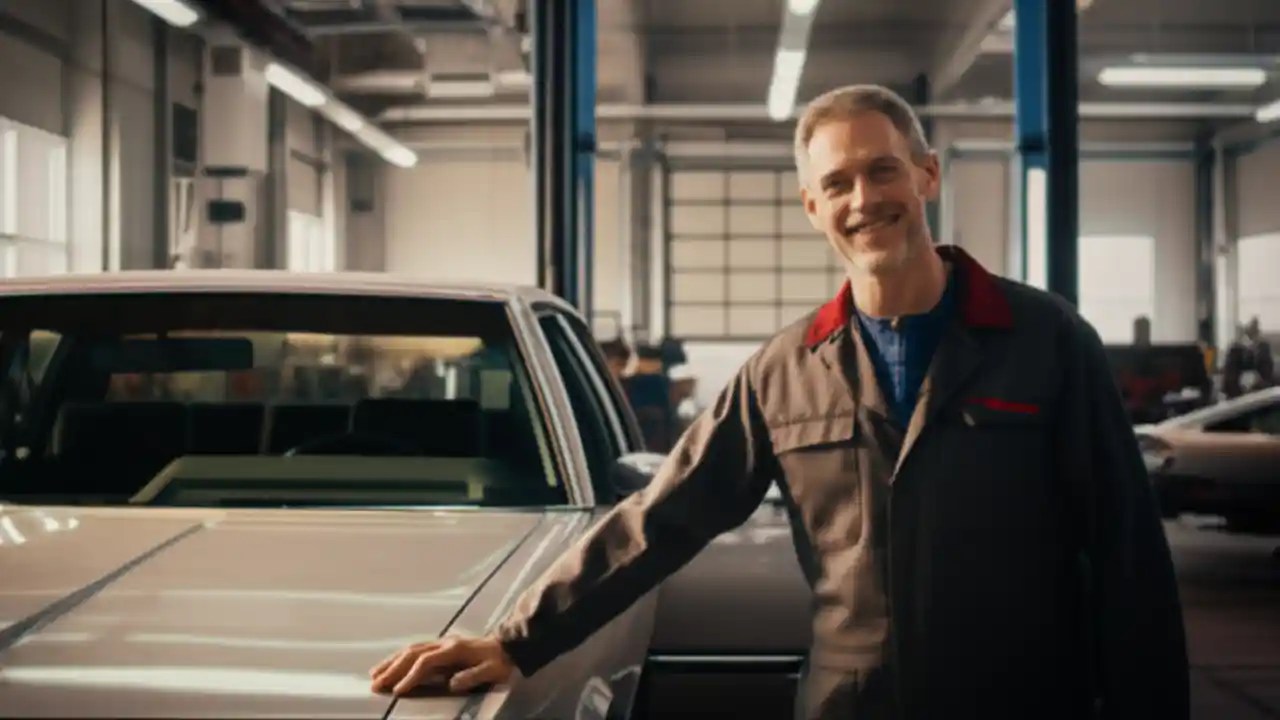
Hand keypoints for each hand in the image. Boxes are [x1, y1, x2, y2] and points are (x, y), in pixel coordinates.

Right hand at [369, 636, 515, 695]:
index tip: (398, 691)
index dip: (411, 676)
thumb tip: (452, 684)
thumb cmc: (499, 661)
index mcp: (455, 649)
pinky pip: (415, 650)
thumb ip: (472, 676)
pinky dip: (400, 657)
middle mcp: (444, 643)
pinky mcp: (440, 646)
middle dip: (393, 669)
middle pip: (412, 653)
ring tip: (375, 674)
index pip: (426, 662)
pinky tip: (391, 665)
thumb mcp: (491, 670)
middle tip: (376, 684)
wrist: (508, 645)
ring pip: (410, 649)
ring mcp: (441, 643)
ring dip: (392, 662)